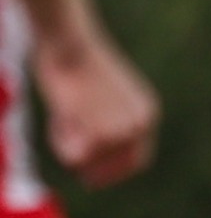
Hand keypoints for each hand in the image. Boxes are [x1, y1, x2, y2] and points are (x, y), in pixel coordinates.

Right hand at [33, 35, 157, 188]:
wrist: (70, 38)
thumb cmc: (75, 59)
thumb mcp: (97, 93)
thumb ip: (99, 122)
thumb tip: (85, 154)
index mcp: (146, 113)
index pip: (138, 158)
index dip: (116, 172)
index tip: (95, 178)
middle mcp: (139, 125)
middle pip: (116, 166)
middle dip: (98, 173)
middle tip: (82, 177)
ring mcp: (121, 130)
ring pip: (90, 160)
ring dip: (70, 147)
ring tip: (60, 115)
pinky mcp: (99, 133)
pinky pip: (75, 156)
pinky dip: (60, 141)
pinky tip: (58, 114)